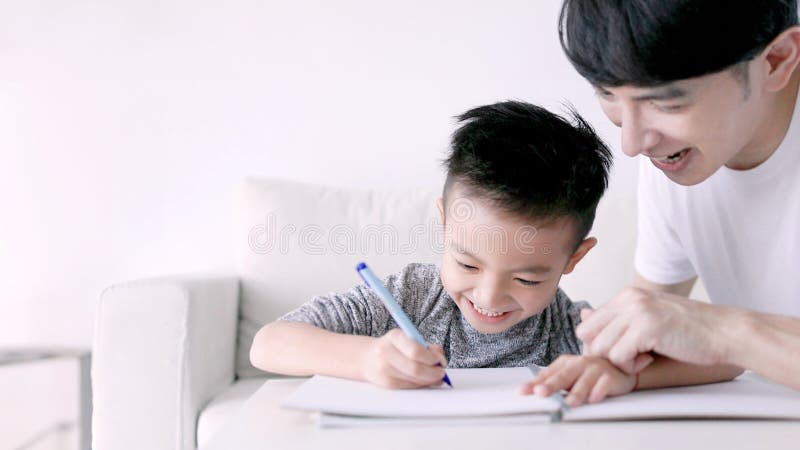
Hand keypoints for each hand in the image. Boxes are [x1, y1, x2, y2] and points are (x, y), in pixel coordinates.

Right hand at [361, 328, 447, 388]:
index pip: (416, 351)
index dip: (432, 358)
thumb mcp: (408, 338)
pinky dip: (420, 384)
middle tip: (441, 372)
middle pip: (416, 369)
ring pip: (414, 380)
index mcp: (394, 337)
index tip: (440, 360)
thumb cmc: (393, 347)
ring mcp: (385, 370)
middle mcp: (386, 353)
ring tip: (434, 376)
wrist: (368, 357)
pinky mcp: (387, 383)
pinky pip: (410, 386)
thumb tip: (441, 360)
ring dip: (429, 380)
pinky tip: (423, 379)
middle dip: (434, 373)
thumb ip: (426, 346)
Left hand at [518, 355, 635, 405]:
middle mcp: (578, 363)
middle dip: (551, 385)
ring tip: (569, 403)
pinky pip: (604, 384)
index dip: (534, 384)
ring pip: (584, 381)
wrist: (617, 367)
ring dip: (577, 392)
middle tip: (540, 392)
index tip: (522, 392)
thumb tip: (532, 392)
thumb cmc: (588, 373)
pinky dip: (599, 391)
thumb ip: (552, 382)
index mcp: (565, 363)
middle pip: (563, 376)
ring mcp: (595, 369)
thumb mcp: (568, 376)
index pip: (547, 375)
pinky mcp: (610, 377)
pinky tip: (594, 398)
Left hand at [577, 287, 732, 373]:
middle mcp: (628, 299)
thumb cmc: (690, 329)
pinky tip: (650, 358)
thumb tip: (582, 315)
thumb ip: (617, 318)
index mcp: (627, 295)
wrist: (725, 331)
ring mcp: (637, 311)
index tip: (622, 350)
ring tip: (643, 357)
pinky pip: (618, 356)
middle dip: (603, 352)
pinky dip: (631, 365)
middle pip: (587, 334)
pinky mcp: (647, 328)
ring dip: (619, 360)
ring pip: (600, 347)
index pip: (588, 323)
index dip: (599, 344)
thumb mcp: (648, 318)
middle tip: (628, 356)